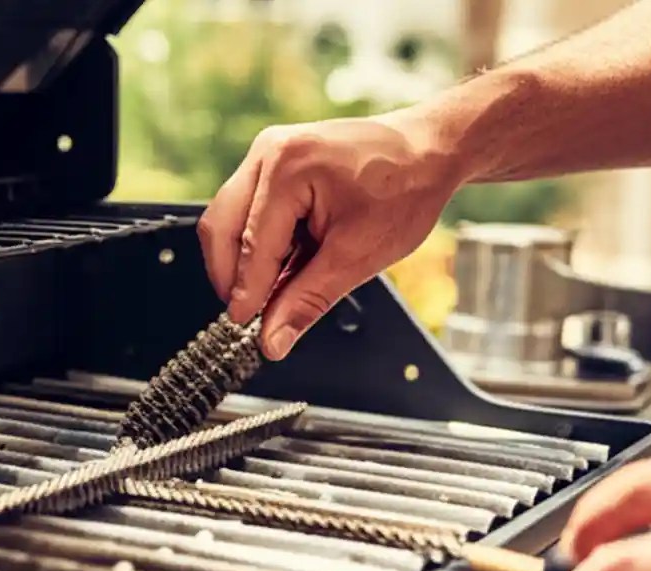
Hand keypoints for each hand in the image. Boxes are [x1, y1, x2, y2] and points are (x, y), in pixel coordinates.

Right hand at [196, 111, 459, 359]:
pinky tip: (283, 265)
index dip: (245, 293)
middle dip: (231, 277)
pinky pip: (247, 207)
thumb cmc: (405, 190)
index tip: (244, 327)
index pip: (252, 245)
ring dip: (243, 259)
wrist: (429, 151)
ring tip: (273, 290)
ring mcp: (268, 151)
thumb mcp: (358, 255)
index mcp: (288, 168)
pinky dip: (258, 241)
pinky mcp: (274, 160)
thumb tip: (273, 339)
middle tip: (249, 315)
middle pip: (221, 227)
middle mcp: (269, 151)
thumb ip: (308, 300)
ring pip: (228, 217)